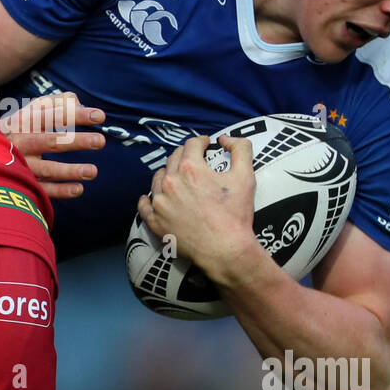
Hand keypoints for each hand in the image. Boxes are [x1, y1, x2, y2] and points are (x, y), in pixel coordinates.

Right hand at [0, 92, 105, 199]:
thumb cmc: (19, 128)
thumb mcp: (33, 110)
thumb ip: (58, 103)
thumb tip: (80, 105)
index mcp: (24, 121)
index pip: (53, 116)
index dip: (76, 115)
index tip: (99, 116)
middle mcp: (21, 143)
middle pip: (50, 142)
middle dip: (76, 142)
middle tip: (100, 141)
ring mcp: (21, 166)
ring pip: (46, 169)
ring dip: (70, 170)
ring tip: (93, 171)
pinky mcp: (22, 184)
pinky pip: (42, 190)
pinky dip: (60, 191)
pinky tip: (79, 189)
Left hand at [137, 135, 261, 276]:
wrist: (226, 249)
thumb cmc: (235, 215)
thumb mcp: (245, 176)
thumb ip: (240, 149)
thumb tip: (225, 139)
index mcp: (191, 168)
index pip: (191, 144)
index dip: (201, 142)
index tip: (206, 145)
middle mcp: (171, 182)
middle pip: (174, 158)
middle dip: (186, 155)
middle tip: (195, 161)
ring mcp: (160, 202)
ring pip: (158, 178)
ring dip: (169, 173)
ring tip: (179, 179)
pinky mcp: (155, 221)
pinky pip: (144, 205)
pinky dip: (149, 199)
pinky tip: (153, 197)